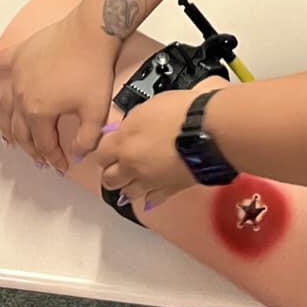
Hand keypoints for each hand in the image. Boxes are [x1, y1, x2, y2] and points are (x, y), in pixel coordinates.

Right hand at [0, 9, 117, 172]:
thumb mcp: (95, 111)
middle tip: (41, 158)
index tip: (62, 166)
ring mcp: (17, 75)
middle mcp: (21, 96)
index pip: (43, 143)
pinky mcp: (19, 55)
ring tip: (9, 138)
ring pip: (5, 106)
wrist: (91, 32)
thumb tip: (78, 154)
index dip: (54, 158)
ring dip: (6, 125)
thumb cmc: (92, 69)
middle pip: (21, 130)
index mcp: (38, 111)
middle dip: (30, 148)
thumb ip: (87, 139)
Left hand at [95, 86, 203, 212]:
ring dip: (128, 185)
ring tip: (134, 178)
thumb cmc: (179, 111)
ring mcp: (149, 181)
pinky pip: (151, 200)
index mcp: (123, 143)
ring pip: (127, 193)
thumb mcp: (147, 106)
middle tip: (119, 164)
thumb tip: (125, 131)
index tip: (111, 147)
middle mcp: (131, 166)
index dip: (105, 150)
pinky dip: (148, 196)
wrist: (207, 130)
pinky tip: (150, 191)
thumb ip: (130, 123)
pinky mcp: (168, 191)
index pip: (100, 154)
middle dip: (112, 172)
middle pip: (109, 179)